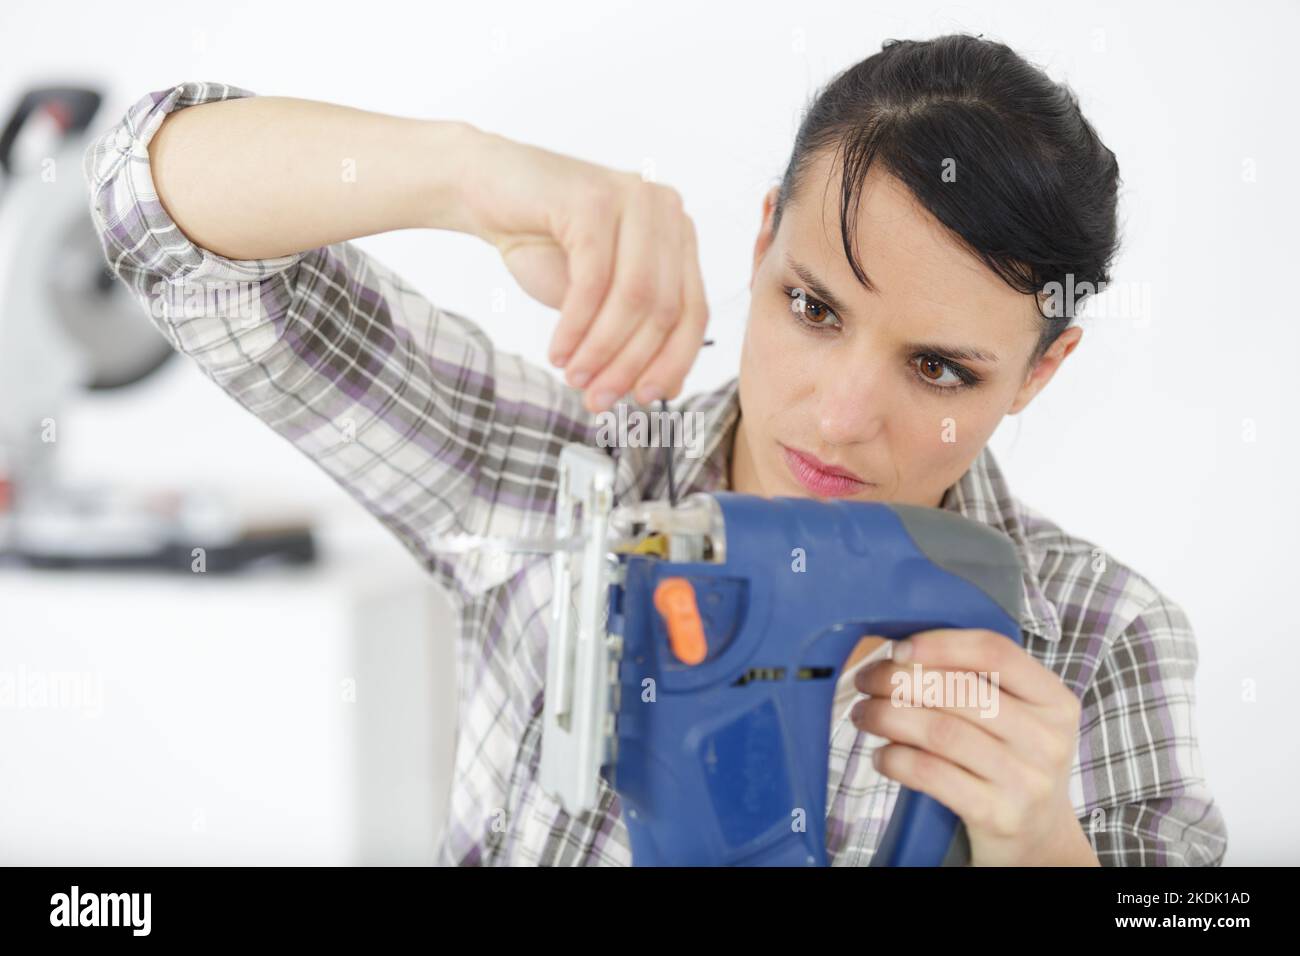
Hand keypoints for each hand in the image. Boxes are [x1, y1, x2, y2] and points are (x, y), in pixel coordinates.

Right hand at [459, 129, 709, 412]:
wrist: (487, 191)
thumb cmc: (546, 247)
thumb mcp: (598, 302)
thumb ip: (633, 336)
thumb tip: (667, 390)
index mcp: (679, 235)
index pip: (694, 312)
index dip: (673, 363)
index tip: (643, 400)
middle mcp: (667, 211)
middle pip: (666, 309)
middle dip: (630, 364)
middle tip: (597, 401)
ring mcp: (634, 198)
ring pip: (636, 297)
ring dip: (602, 349)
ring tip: (575, 379)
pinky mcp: (593, 198)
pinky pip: (593, 280)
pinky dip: (575, 326)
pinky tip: (557, 352)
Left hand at [851, 629, 1098, 865]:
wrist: (1038, 839)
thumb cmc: (1013, 764)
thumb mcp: (1018, 718)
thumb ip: (978, 682)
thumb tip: (901, 653)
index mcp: (1054, 701)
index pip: (996, 653)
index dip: (941, 644)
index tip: (899, 648)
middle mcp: (1047, 739)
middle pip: (959, 690)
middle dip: (899, 680)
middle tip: (867, 681)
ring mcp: (1025, 780)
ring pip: (940, 731)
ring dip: (888, 717)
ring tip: (864, 715)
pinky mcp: (998, 815)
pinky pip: (932, 774)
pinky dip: (897, 759)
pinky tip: (882, 755)